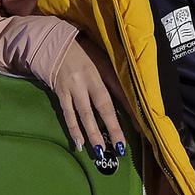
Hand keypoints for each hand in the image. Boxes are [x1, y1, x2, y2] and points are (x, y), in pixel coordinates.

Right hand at [49, 35, 127, 156]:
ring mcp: (73, 88)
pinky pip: (68, 114)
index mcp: (103, 69)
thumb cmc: (85, 52)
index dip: (129, 110)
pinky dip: (73, 129)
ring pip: (84, 114)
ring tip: (101, 151)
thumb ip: (114, 78)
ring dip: (93, 133)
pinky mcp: (60, 93)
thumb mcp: (103, 60)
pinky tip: (79, 144)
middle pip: (103, 106)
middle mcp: (88, 79)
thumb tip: (130, 100)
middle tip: (120, 147)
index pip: (120, 91)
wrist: (55, 44)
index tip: (139, 127)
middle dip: (112, 128)